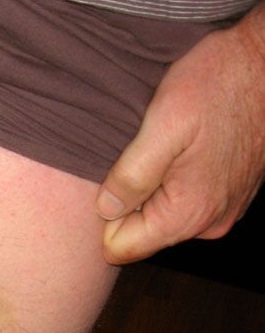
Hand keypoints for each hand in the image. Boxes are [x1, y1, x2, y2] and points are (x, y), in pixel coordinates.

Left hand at [96, 8, 264, 264]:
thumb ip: (131, 176)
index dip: (105, 215)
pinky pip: (183, 201)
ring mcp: (221, 211)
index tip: (116, 176)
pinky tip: (183, 146)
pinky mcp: (228, 196)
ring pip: (160, 216)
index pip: (120, 247)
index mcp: (187, 214)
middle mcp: (207, 223)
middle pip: (140, 234)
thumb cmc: (220, 84)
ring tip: (165, 146)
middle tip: (141, 154)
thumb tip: (104, 210)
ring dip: (151, 187)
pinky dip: (173, 179)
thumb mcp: (164, 123)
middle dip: (129, 201)